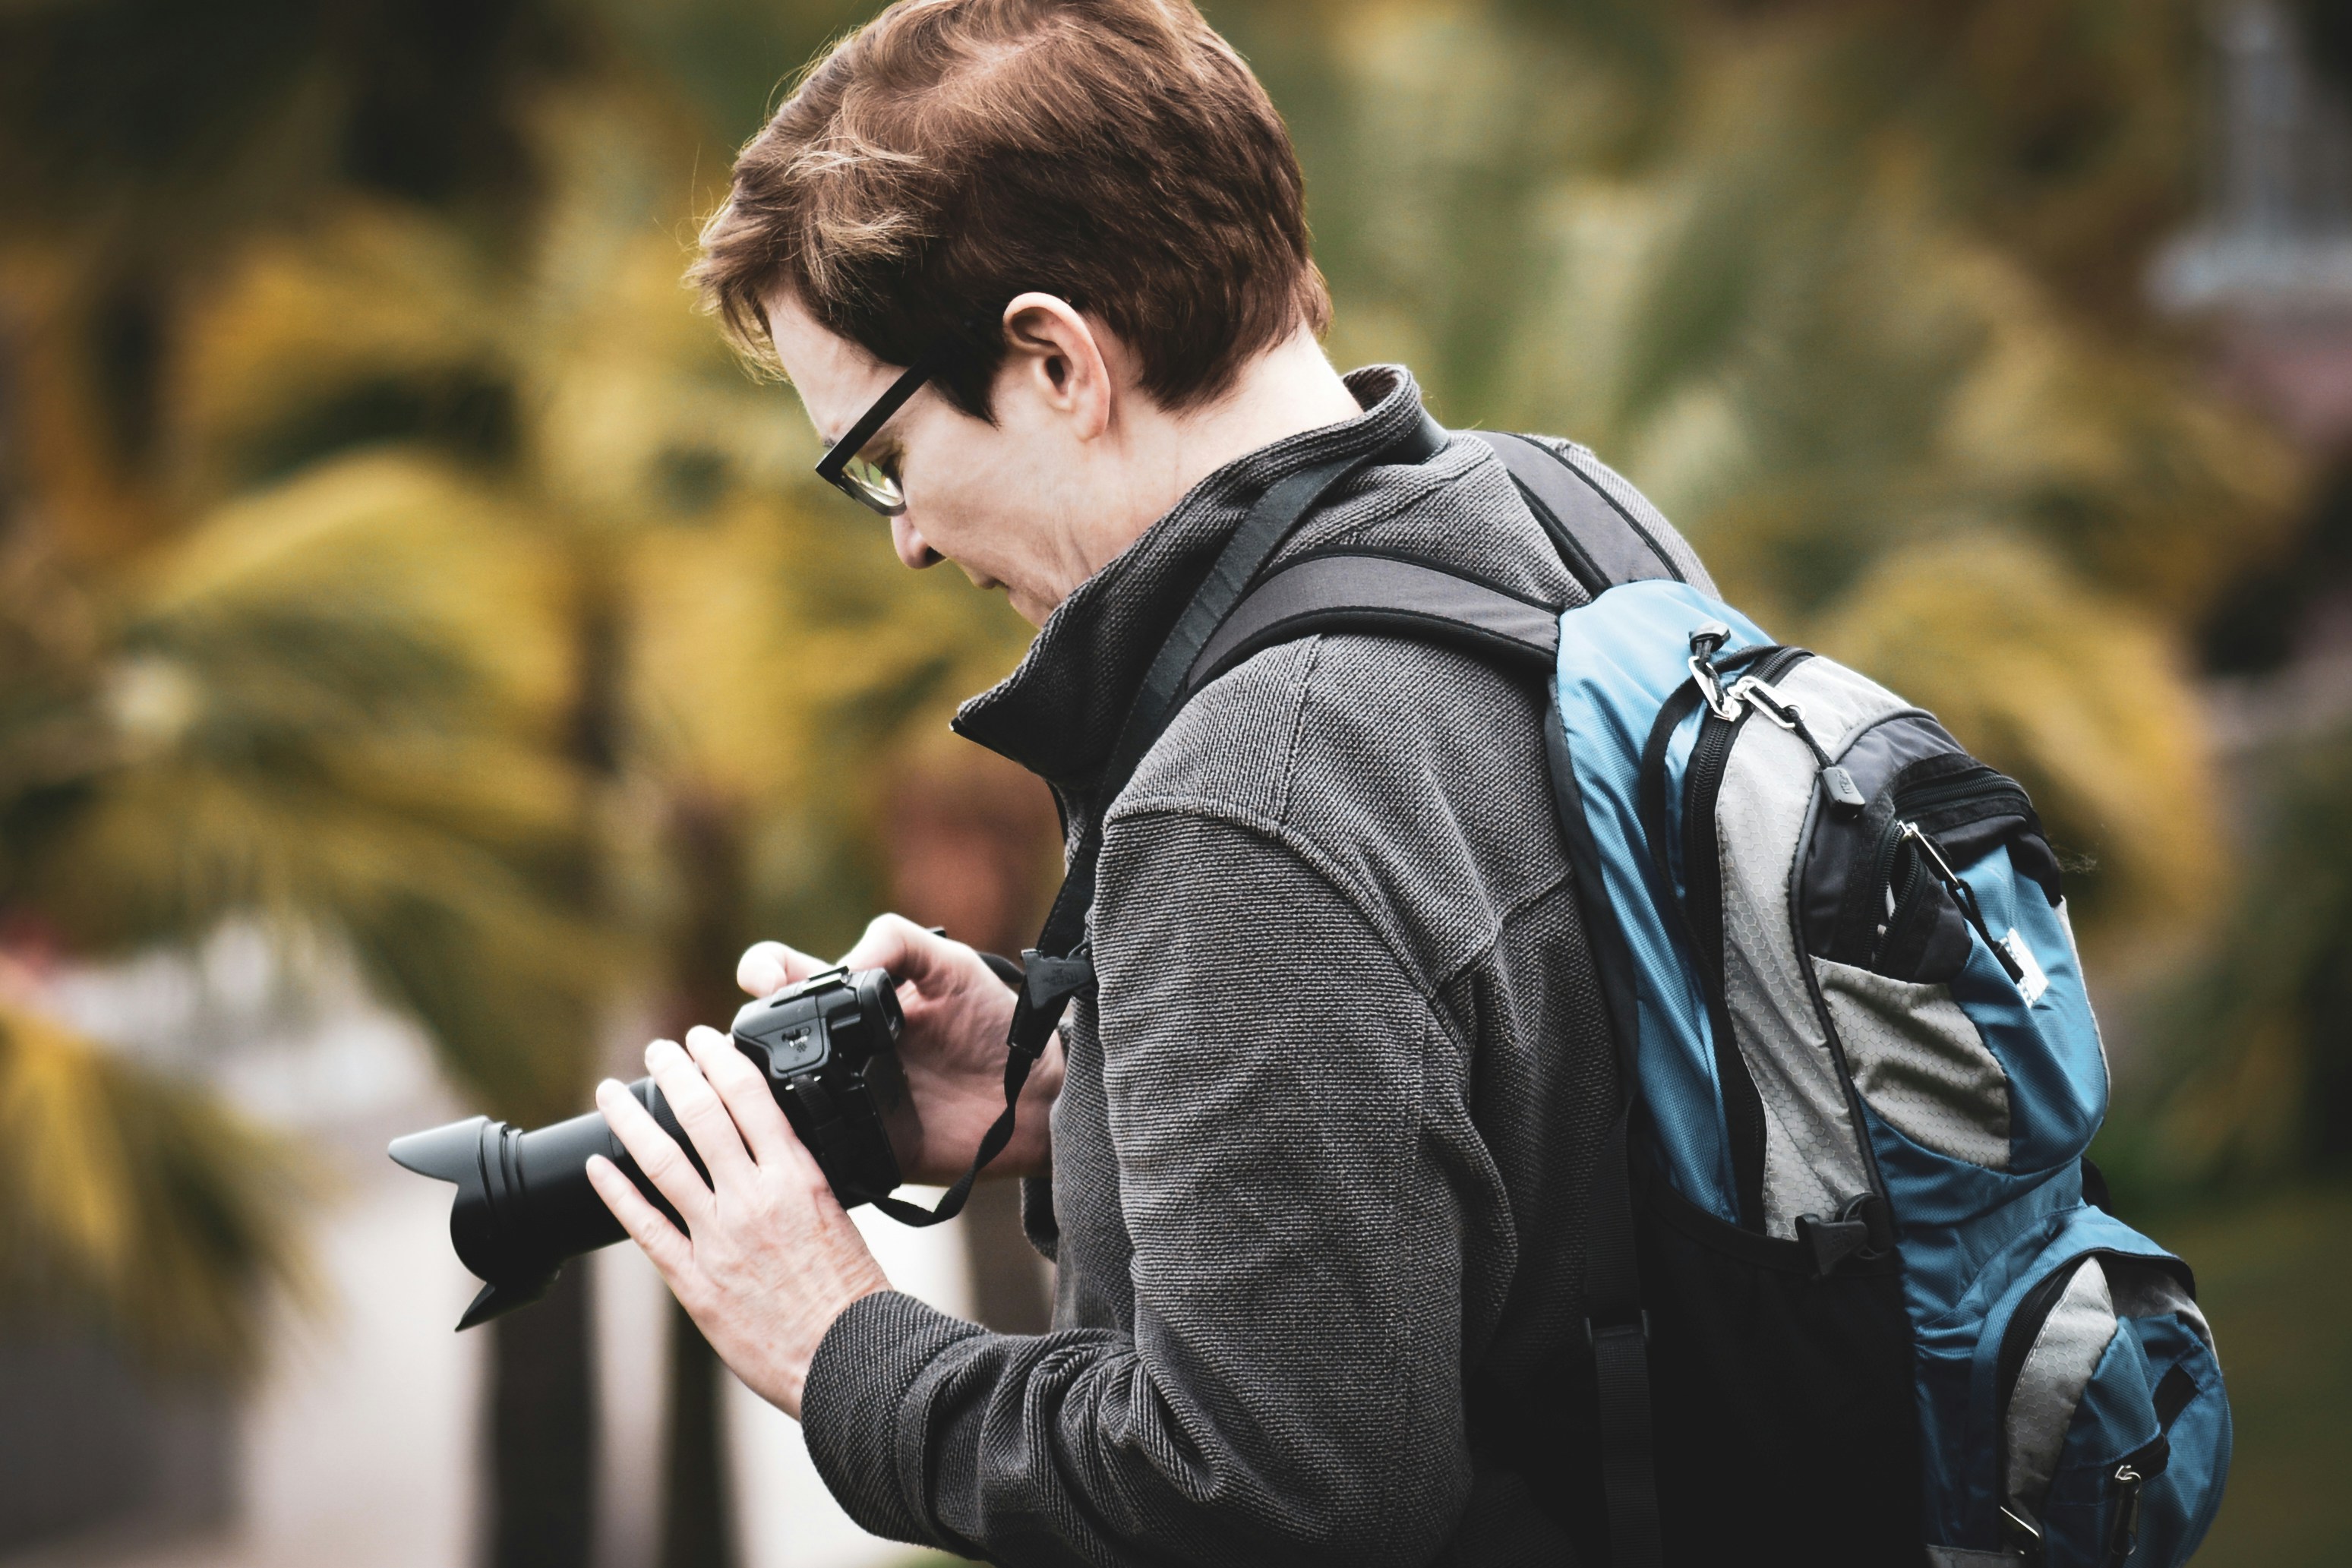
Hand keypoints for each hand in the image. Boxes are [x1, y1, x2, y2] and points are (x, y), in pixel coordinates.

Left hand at [586, 1029, 888, 1419]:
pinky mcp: (694, 1280)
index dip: (720, 1059)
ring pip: (662, 1161)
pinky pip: (645, 1226)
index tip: (704, 1038)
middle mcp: (752, 1199)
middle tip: (657, 1048)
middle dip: (674, 1072)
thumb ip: (800, 1180)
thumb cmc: (853, 1296)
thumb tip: (773, 1148)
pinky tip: (597, 1168)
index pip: (751, 1097)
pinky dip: (616, 1192)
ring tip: (610, 1090)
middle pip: (701, 1115)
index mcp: (797, 1177)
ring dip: (630, 1120)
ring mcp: (718, 1238)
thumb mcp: (840, 1215)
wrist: (848, 1359)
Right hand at [737, 914, 1062, 1182]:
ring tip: (766, 1086)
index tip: (767, 979)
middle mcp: (835, 1046)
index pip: (782, 975)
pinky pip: (812, 1147)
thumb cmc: (991, 1020)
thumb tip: (839, 964)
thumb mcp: (949, 964)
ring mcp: (842, 1096)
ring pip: (774, 1096)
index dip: (762, 970)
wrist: (1031, 1096)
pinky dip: (797, 1143)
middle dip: (748, 1036)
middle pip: (763, 1038)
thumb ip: (896, 942)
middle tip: (768, 1038)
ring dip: (758, 1092)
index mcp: (849, 997)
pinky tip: (797, 1133)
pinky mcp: (859, 1145)